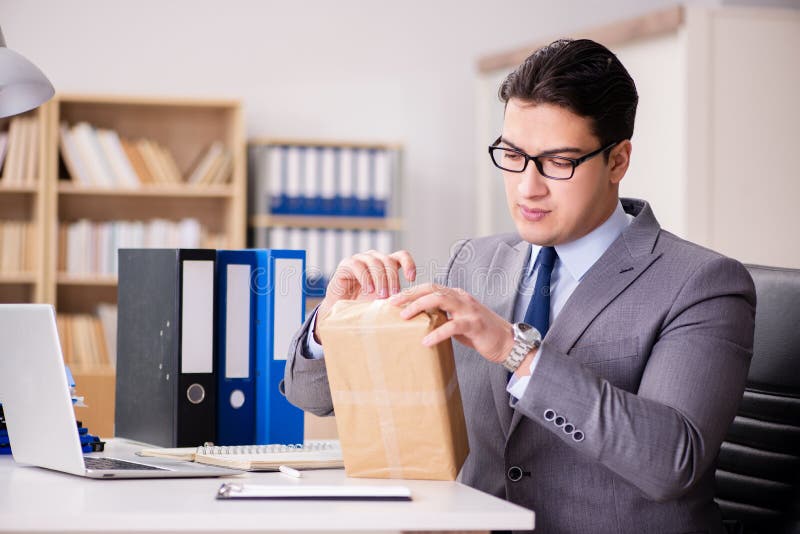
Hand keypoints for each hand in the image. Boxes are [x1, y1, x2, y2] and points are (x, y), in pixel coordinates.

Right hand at [314, 250, 416, 341]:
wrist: (341, 311)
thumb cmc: (364, 305)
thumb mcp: (383, 300)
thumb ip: (396, 295)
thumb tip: (413, 300)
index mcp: (385, 264)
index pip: (401, 256)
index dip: (409, 264)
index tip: (411, 279)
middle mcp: (373, 258)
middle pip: (389, 261)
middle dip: (393, 278)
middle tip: (393, 296)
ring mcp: (360, 259)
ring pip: (375, 262)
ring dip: (380, 280)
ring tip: (381, 296)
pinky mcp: (346, 263)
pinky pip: (358, 265)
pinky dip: (366, 278)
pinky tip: (369, 290)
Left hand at [389, 283, 513, 364]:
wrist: (507, 342)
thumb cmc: (479, 333)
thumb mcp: (457, 321)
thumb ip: (442, 317)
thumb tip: (419, 320)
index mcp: (456, 295)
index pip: (430, 287)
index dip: (411, 292)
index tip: (393, 299)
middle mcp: (462, 298)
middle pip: (432, 289)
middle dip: (410, 295)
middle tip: (392, 303)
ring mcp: (469, 310)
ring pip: (440, 300)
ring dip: (420, 307)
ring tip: (404, 317)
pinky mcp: (474, 324)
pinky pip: (452, 326)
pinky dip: (437, 333)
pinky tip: (426, 341)